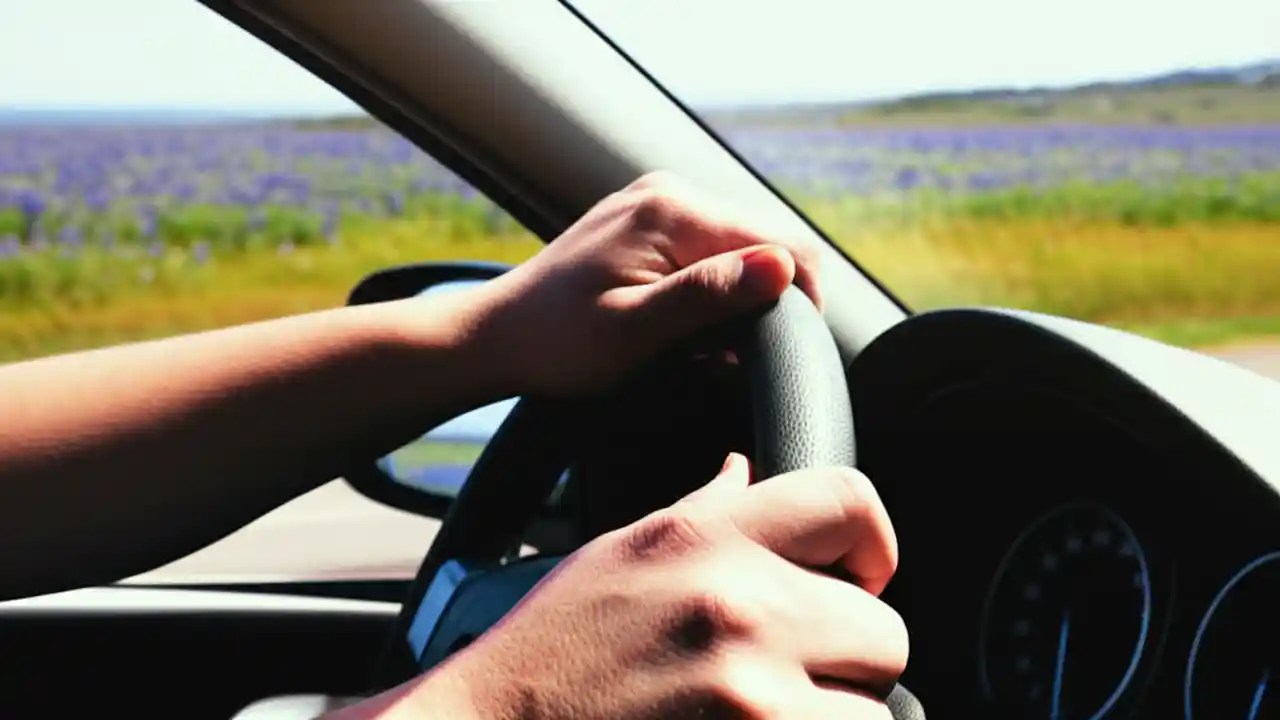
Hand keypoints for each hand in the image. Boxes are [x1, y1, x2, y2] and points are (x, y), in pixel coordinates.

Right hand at [412, 453, 906, 718]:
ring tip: (759, 719)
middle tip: (787, 680)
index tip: (860, 579)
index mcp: (702, 539)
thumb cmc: (551, 659)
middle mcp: (736, 605)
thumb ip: (703, 512)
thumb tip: (747, 470)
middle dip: (845, 663)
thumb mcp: (619, 556)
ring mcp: (750, 694)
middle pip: (883, 632)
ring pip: (873, 715)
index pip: (848, 500)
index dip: (872, 543)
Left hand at [481, 171, 822, 395]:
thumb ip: (709, 296)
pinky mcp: (651, 224)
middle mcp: (672, 192)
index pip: (780, 244)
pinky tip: (689, 331)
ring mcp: (660, 204)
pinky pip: (710, 253)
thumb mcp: (636, 331)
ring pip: (741, 251)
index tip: (788, 354)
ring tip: (705, 349)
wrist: (495, 337)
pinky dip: (713, 294)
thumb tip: (782, 268)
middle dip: (769, 302)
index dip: (801, 300)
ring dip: (739, 301)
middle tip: (736, 359)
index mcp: (674, 210)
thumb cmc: (557, 343)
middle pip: (765, 243)